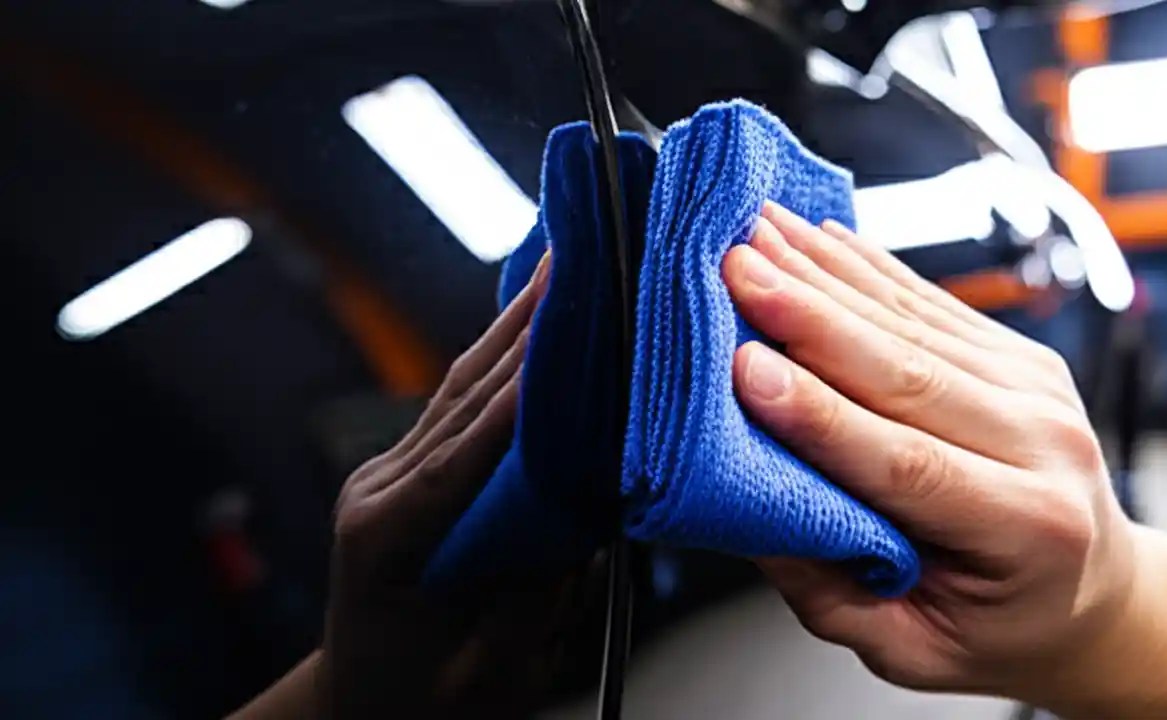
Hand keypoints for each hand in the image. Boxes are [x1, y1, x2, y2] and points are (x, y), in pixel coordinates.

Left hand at [322, 254, 577, 716]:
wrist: (361, 705)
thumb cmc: (417, 701)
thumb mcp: (480, 676)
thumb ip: (530, 604)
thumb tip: (588, 530)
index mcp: (384, 538)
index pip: (461, 456)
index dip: (518, 397)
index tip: (561, 340)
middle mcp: (377, 490)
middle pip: (461, 397)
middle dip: (521, 329)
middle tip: (571, 265)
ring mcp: (385, 474)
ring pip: (458, 387)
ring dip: (510, 327)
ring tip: (556, 268)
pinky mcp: (404, 471)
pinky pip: (457, 407)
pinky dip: (498, 360)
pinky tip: (529, 323)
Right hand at [723, 203, 1137, 704]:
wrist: (1094, 592)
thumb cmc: (1000, 626)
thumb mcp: (912, 648)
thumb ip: (829, 589)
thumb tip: (745, 507)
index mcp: (1025, 528)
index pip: (907, 462)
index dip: (820, 414)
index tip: (748, 369)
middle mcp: (1040, 445)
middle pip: (908, 371)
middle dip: (809, 317)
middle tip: (738, 273)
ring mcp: (1034, 388)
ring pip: (912, 322)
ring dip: (825, 273)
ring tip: (757, 236)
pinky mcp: (1017, 354)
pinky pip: (929, 301)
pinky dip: (864, 266)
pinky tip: (815, 237)